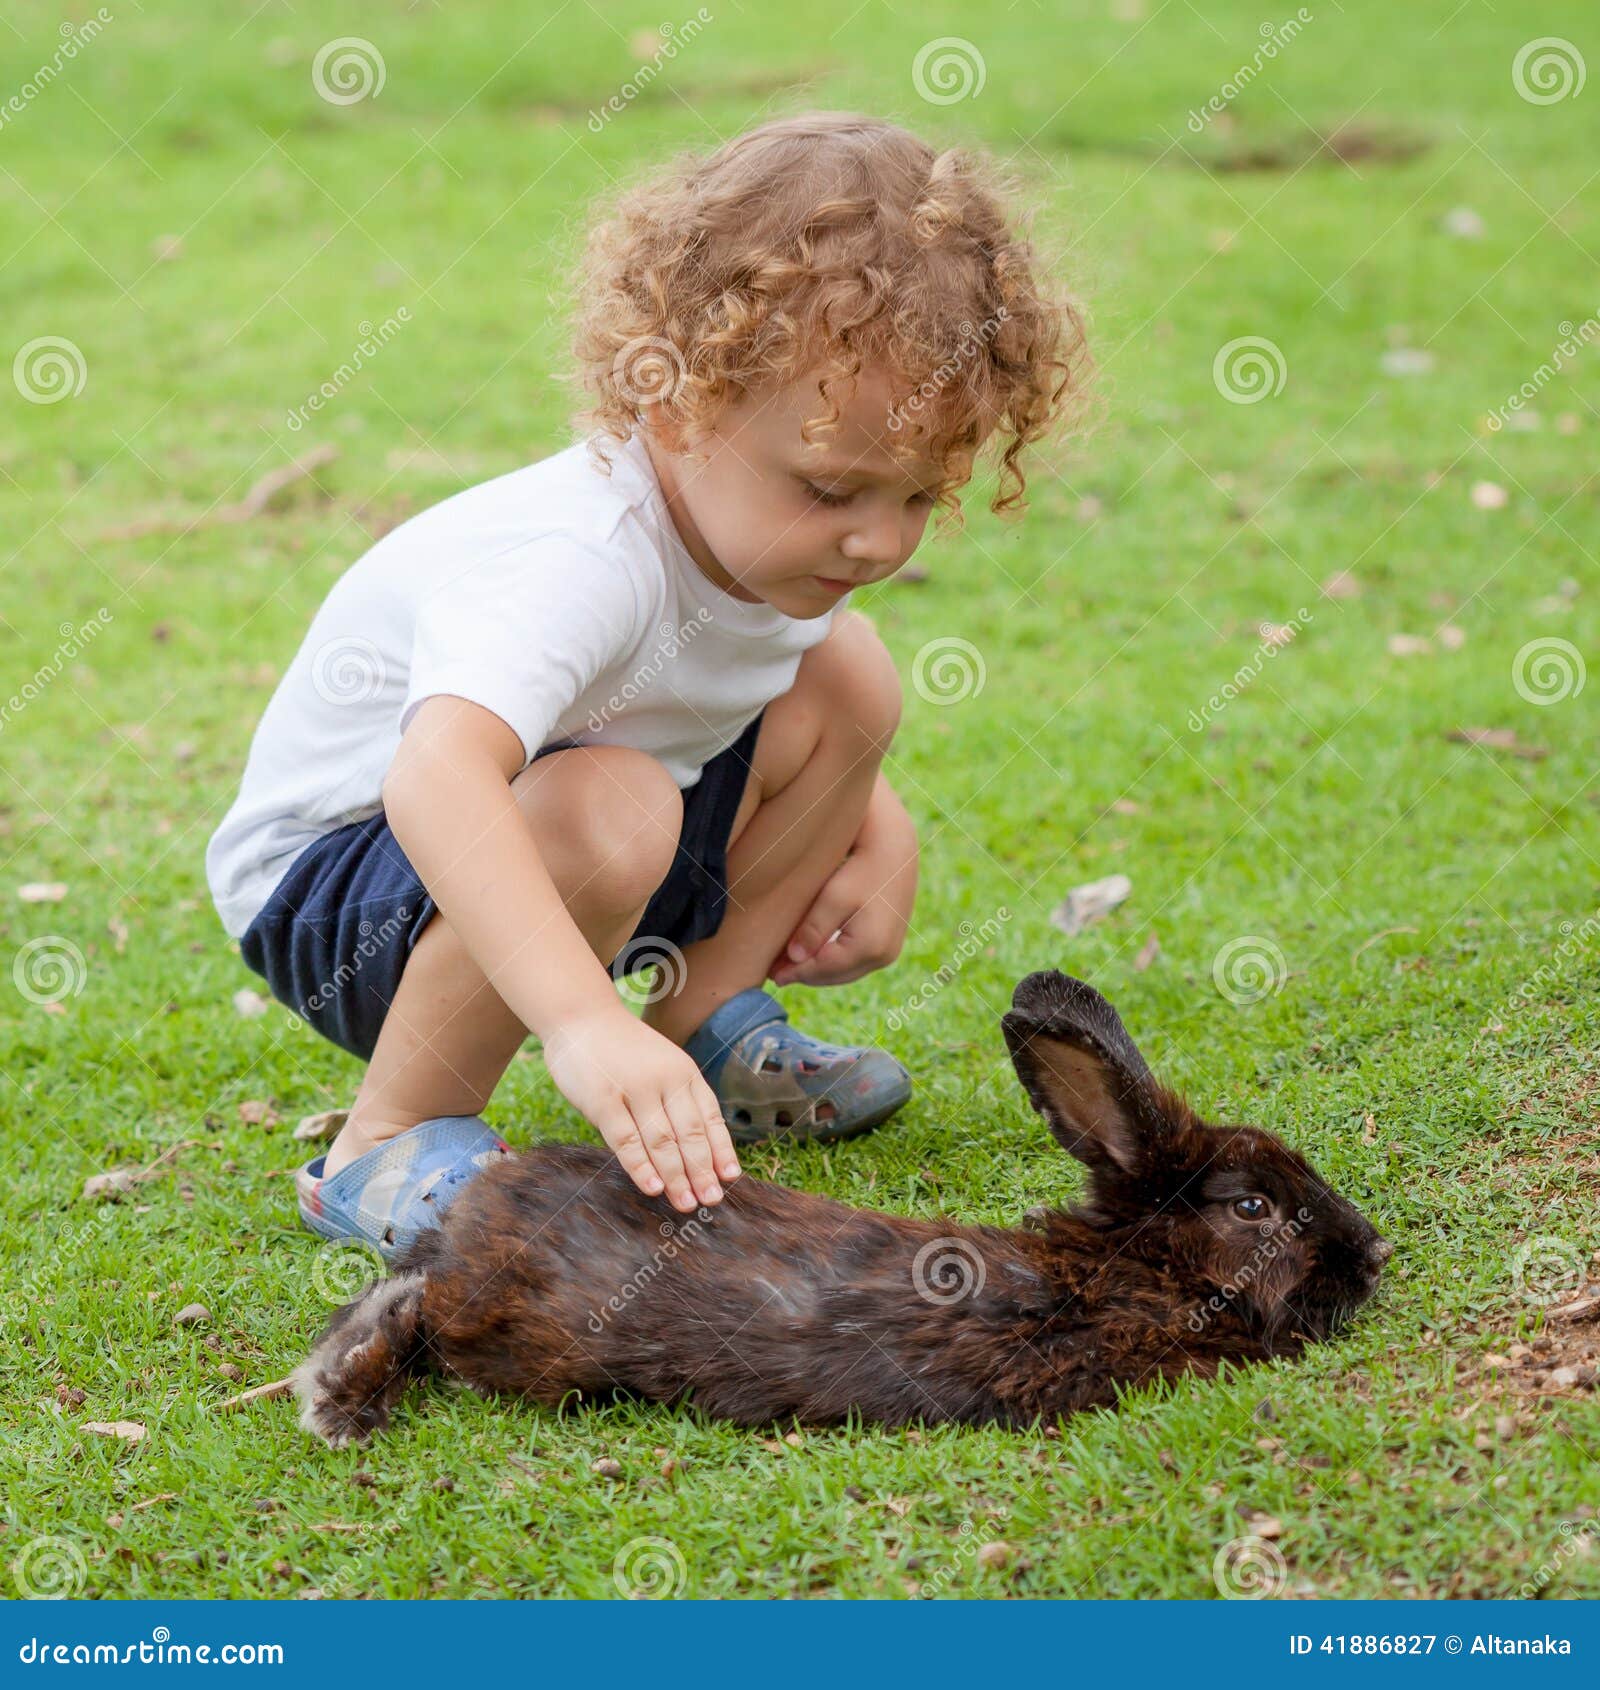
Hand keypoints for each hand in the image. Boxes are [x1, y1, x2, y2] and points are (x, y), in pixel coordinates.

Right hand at [542, 1008, 740, 1210]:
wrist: (581, 1015)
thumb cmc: (622, 1050)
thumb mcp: (661, 1065)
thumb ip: (677, 1099)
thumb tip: (695, 1151)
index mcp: (685, 1072)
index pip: (710, 1117)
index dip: (721, 1150)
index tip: (731, 1178)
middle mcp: (666, 1079)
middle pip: (691, 1133)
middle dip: (703, 1171)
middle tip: (711, 1201)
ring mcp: (635, 1088)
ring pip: (662, 1140)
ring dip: (677, 1176)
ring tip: (687, 1204)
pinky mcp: (603, 1098)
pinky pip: (626, 1138)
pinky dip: (641, 1166)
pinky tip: (653, 1188)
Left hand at [769, 777, 917, 987]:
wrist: (895, 849)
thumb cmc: (861, 867)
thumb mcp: (833, 896)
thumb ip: (813, 930)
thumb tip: (793, 960)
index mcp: (869, 946)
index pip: (823, 969)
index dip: (794, 973)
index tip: (771, 975)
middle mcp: (884, 956)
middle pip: (834, 976)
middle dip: (804, 975)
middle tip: (774, 973)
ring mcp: (889, 952)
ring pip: (844, 972)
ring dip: (818, 971)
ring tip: (789, 967)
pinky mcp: (888, 944)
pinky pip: (855, 963)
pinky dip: (833, 963)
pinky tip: (813, 955)